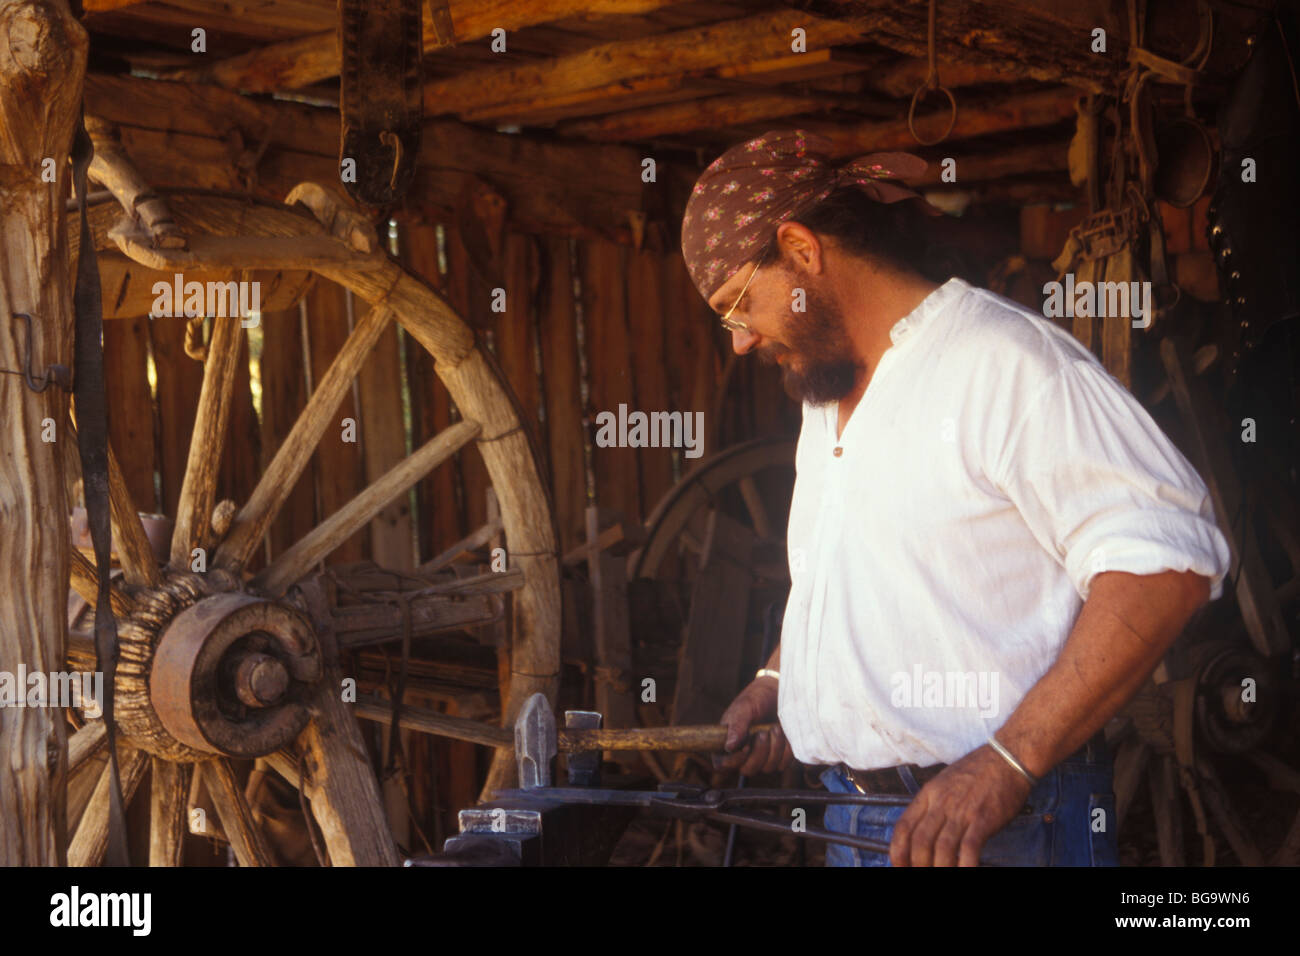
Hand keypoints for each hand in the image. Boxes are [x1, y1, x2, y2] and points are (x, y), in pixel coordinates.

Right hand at [713, 678, 792, 774]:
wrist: (779, 693)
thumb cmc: (757, 697)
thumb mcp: (745, 707)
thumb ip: (737, 725)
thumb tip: (729, 747)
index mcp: (728, 742)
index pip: (723, 765)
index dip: (734, 761)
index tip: (746, 747)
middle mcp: (744, 754)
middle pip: (747, 770)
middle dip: (759, 753)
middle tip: (764, 732)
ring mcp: (762, 757)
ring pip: (767, 768)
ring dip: (774, 749)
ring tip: (775, 727)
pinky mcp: (779, 757)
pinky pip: (783, 764)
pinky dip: (786, 750)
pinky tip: (785, 733)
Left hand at [889, 744, 1033, 866]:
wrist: (1007, 757)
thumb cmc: (977, 771)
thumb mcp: (944, 782)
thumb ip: (933, 805)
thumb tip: (923, 831)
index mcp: (929, 794)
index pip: (903, 826)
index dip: (897, 850)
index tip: (899, 865)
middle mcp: (941, 803)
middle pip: (920, 841)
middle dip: (918, 864)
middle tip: (921, 874)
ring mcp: (962, 811)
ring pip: (943, 848)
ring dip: (940, 868)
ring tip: (943, 877)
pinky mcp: (983, 818)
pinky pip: (970, 847)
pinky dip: (965, 865)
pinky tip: (965, 871)